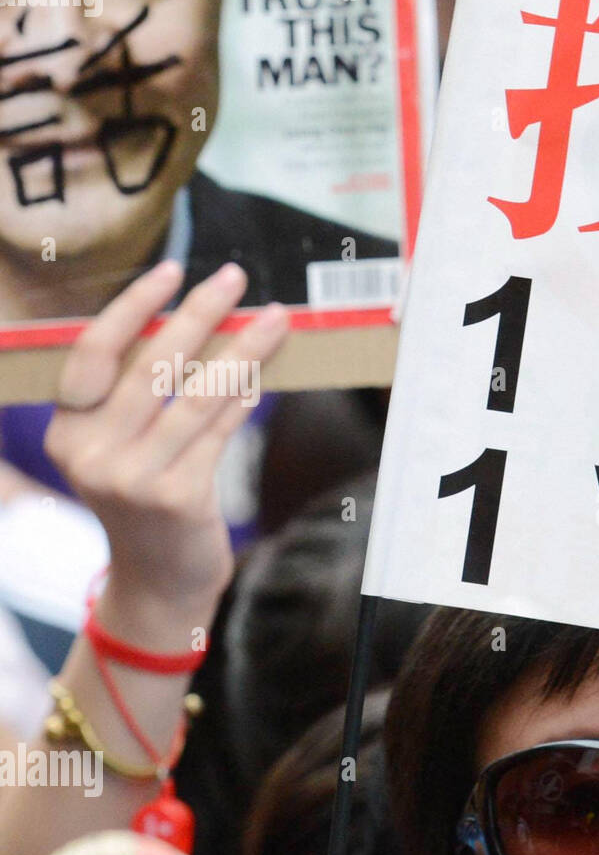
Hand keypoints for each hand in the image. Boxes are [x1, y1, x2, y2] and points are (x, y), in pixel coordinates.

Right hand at [43, 260, 289, 613]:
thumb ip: (140, 398)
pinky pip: (219, 431)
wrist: (159, 583)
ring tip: (275, 318)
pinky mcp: (177, 497)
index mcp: (67, 431)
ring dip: (242, 349)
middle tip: (234, 277)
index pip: (94, 351)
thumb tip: (196, 323)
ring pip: (195, 395)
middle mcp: (90, 453)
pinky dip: (245, 396)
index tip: (171, 271)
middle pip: (150, 365)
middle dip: (198, 313)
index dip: (133, 307)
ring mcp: (132, 478)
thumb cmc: (147, 504)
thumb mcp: (123, 451)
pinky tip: (266, 372)